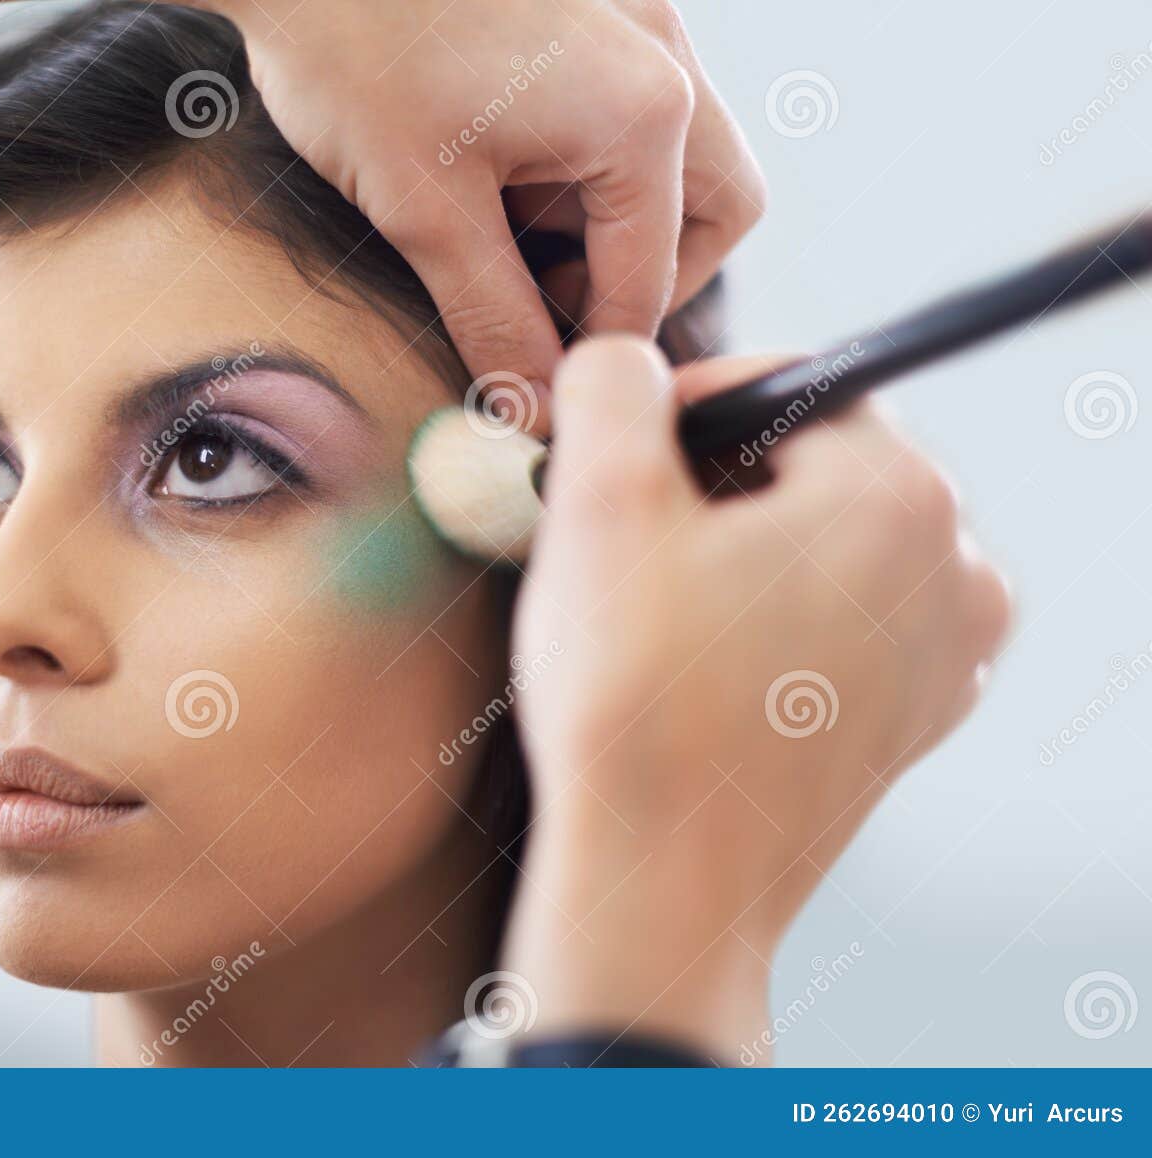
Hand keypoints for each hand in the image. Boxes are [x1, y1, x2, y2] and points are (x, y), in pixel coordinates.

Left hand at [209, 0, 765, 432]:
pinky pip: (630, 107)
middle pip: (714, 210)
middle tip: (556, 304)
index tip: (540, 388)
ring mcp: (638, 20)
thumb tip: (529, 404)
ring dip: (614, 216)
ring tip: (514, 225)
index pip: (649, 281)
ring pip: (680, 156)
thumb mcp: (426, 211)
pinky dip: (585, 159)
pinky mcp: (600, 6)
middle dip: (645, 276)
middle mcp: (665, 57)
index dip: (590, 351)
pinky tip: (504, 167)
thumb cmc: (354, 48)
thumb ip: (492, 318)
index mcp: (640, 113)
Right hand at [501, 337, 1010, 1060]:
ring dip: (742, 548)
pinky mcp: (914, 718)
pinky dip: (776, 616)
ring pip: (828, 543)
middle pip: (818, 463)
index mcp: (900, 494)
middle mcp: (953, 568)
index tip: (613, 449)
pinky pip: (844, 621)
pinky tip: (704, 660)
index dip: (686, 404)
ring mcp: (944, 654)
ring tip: (657, 603)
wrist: (664, 883)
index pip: (792, 383)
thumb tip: (620, 358)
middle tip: (624, 532)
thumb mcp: (598, 504)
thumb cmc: (634, 697)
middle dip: (715, 480)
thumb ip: (612, 387)